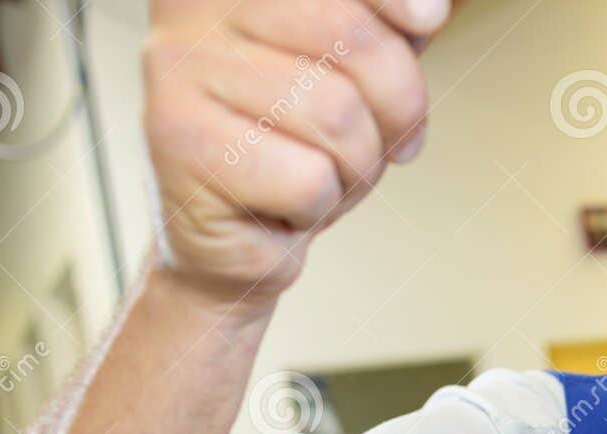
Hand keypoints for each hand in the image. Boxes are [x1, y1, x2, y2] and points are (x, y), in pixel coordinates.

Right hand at [143, 0, 450, 301]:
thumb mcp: (355, 74)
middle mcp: (191, 13)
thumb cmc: (299, 147)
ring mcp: (175, 76)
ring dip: (358, 168)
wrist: (235, 238)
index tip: (432, 19)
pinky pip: (308, 181)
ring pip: (337, 116)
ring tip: (324, 177)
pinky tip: (283, 208)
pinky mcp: (181, 150)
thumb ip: (383, 30)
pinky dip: (319, 208)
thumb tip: (430, 9)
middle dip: (398, 104)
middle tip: (390, 142)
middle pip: (351, 34)